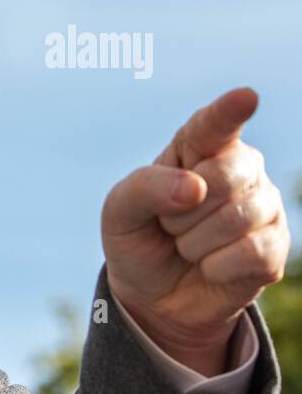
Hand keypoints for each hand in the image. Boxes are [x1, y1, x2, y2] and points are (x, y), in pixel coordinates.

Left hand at [101, 87, 288, 376]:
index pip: (214, 125)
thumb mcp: (119, 211)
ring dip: (194, 242)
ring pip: (235, 218)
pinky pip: (249, 253)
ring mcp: (263, 207)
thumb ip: (145, 188)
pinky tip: (210, 266)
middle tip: (170, 224)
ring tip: (187, 245)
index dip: (228, 112)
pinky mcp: (274, 247)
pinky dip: (215, 266)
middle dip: (181, 211)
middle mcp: (240, 168)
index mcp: (198, 148)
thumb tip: (195, 188)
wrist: (153, 296)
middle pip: (224, 175)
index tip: (245, 97)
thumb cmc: (139, 238)